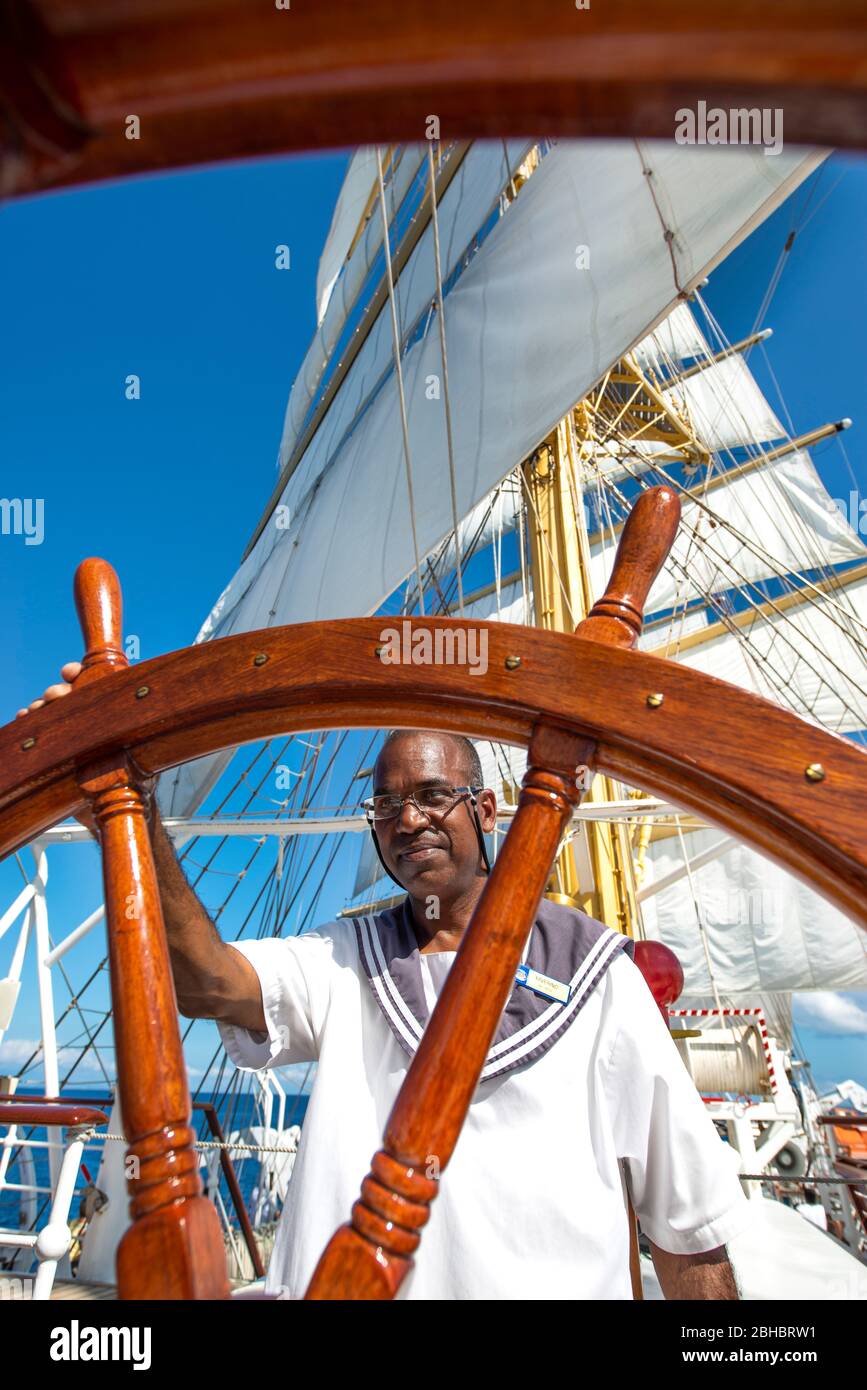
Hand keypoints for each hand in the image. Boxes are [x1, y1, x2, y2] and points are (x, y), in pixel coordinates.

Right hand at [15, 662, 159, 836]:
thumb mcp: (141, 751)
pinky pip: (38, 729)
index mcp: (109, 711)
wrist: (115, 806)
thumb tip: (146, 703)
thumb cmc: (136, 778)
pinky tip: (23, 717)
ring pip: (49, 709)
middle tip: (54, 695)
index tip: (68, 672)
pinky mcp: (56, 747)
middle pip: (67, 694)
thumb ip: (140, 731)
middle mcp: (89, 717)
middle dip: (57, 690)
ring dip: (40, 705)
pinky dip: (28, 720)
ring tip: (35, 709)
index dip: (79, 672)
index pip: (92, 682)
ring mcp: (71, 731)